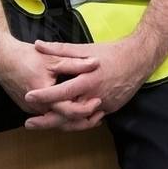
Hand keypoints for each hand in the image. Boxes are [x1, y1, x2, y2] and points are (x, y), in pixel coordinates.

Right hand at [0, 38, 102, 124]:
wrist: (0, 58)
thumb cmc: (26, 56)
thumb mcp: (52, 58)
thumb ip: (75, 63)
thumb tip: (96, 63)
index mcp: (43, 96)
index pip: (68, 110)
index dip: (86, 108)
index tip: (98, 101)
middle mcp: (36, 107)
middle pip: (64, 122)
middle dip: (83, 121)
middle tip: (100, 114)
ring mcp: (31, 110)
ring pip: (56, 121)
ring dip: (73, 120)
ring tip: (92, 115)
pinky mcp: (28, 108)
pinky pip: (48, 116)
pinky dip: (62, 115)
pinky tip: (73, 109)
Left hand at [22, 38, 155, 129]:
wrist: (138, 60)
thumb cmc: (110, 52)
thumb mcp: (85, 48)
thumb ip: (60, 49)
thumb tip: (38, 44)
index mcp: (88, 79)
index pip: (62, 91)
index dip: (45, 95)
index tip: (28, 97)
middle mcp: (95, 96)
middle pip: (68, 114)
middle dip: (47, 120)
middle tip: (29, 123)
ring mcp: (103, 105)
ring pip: (79, 121)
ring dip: (60, 124)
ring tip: (43, 124)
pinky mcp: (110, 110)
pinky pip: (90, 119)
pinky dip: (77, 122)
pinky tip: (64, 122)